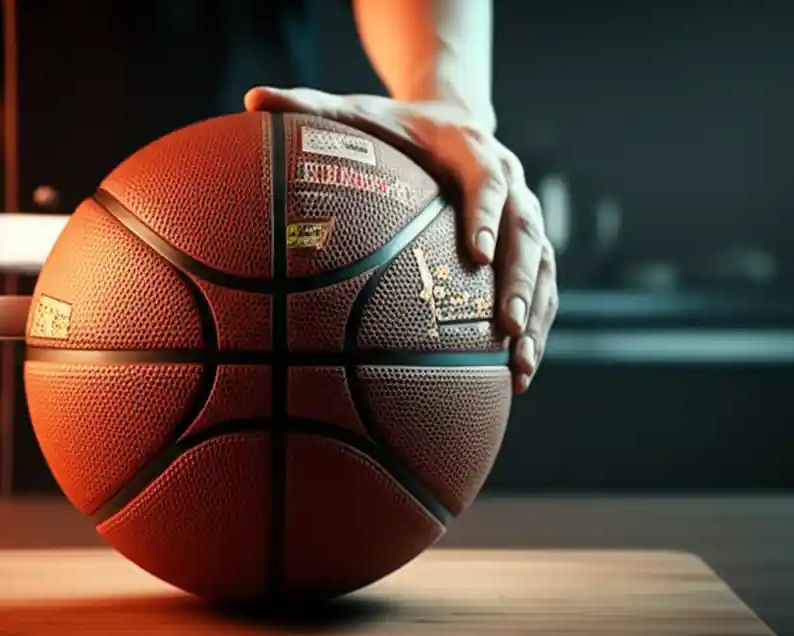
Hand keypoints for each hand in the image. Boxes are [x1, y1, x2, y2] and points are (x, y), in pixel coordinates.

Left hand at [245, 88, 556, 392]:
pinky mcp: (528, 244)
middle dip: (519, 283)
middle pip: (527, 233)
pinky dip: (534, 329)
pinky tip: (516, 378)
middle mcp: (510, 181)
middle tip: (505, 327)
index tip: (479, 255)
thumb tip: (251, 99)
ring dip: (534, 318)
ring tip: (517, 368)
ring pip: (542, 268)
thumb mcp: (355, 112)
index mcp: (471, 149)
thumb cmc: (394, 127)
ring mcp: (524, 215)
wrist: (449, 123)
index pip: (488, 180)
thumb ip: (307, 107)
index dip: (489, 215)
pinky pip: (541, 288)